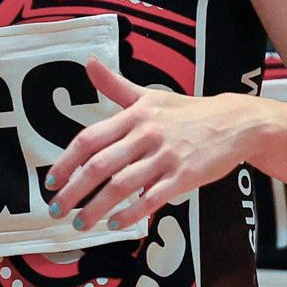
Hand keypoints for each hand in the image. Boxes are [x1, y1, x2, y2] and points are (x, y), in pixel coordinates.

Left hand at [44, 60, 252, 231]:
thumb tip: (89, 62)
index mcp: (133, 116)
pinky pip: (152, 199)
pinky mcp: (184, 176)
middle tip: (56, 210)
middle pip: (100, 166)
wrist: (235, 123)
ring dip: (97, 208)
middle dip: (74, 191)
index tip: (51, 182)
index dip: (66, 162)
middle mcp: (146, 134)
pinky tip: (116, 224)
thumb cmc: (187, 112)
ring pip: (122, 186)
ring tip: (81, 223)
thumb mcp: (149, 96)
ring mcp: (165, 156)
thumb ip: (115, 86)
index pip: (89, 140)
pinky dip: (132, 214)